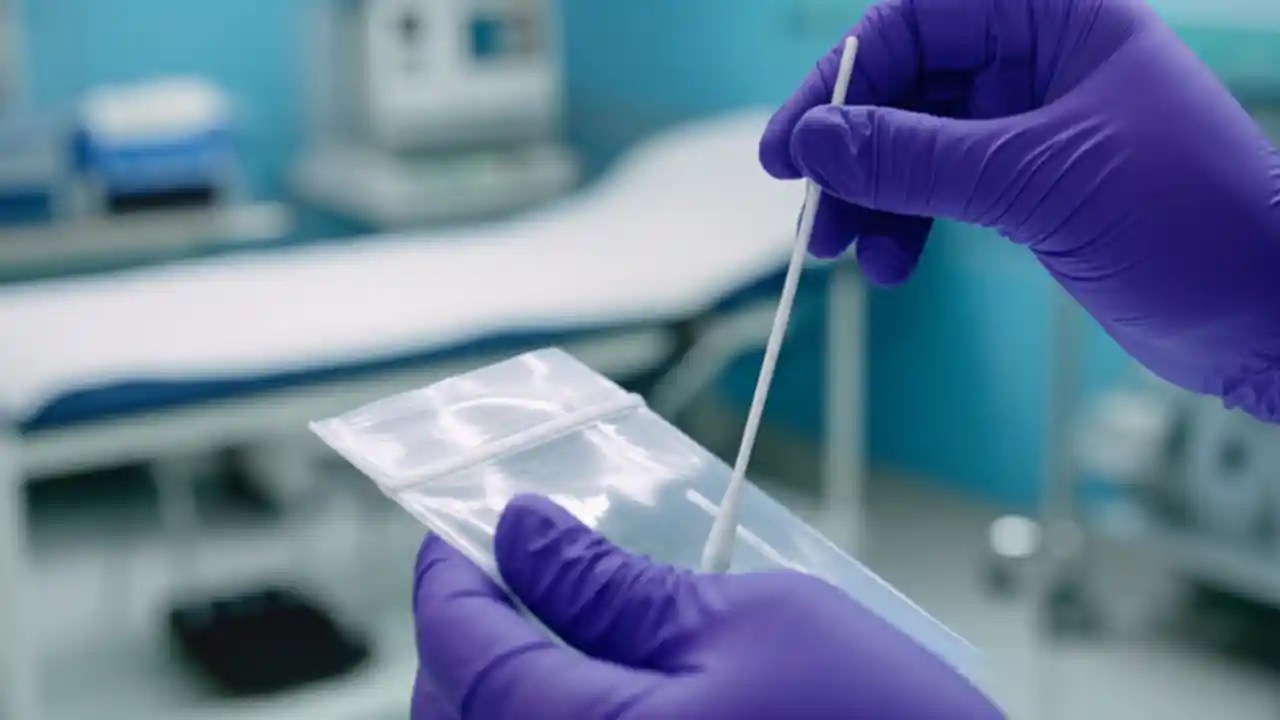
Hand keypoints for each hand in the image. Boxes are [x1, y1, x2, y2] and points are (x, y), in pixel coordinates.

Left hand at [411, 494, 999, 718]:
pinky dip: (554, 719)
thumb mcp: (753, 621)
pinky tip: (603, 685)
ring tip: (561, 619)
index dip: (448, 578)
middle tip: (515, 567)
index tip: (456, 531)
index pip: (464, 651)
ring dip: (506, 681)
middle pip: (459, 712)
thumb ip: (617, 582)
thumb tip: (527, 533)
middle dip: (469, 630)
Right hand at [760, 0, 1279, 421]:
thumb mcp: (1036, 180)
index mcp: (1058, 15)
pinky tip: (895, 265)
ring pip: (917, 145)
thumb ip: (914, 158)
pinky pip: (942, 190)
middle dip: (854, 152)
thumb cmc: (1192, 222)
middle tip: (813, 212)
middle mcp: (1042, 59)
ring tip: (848, 253)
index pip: (917, 20)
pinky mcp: (1032, 186)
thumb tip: (816, 141)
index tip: (795, 147)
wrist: (1271, 318)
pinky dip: (908, 225)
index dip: (844, 79)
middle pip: (907, 86)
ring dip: (873, 198)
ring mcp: (1034, 125)